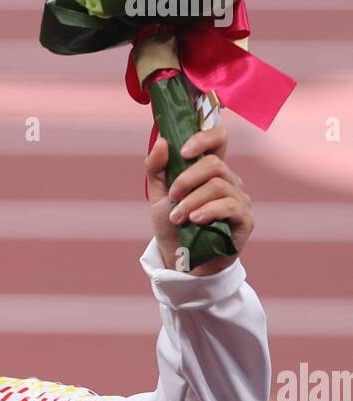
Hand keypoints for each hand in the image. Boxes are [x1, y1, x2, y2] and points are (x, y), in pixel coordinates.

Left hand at [144, 124, 253, 275]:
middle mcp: (228, 181)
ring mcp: (239, 199)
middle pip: (214, 163)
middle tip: (172, 198)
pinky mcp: (244, 220)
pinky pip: (230, 206)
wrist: (181, 263)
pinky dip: (208, 210)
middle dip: (187, 179)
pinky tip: (195, 220)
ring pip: (219, 185)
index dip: (204, 137)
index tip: (182, 151)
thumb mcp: (159, 197)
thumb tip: (162, 141)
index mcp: (209, 171)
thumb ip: (156, 169)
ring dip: (192, 201)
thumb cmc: (173, 228)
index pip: (218, 139)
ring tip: (177, 218)